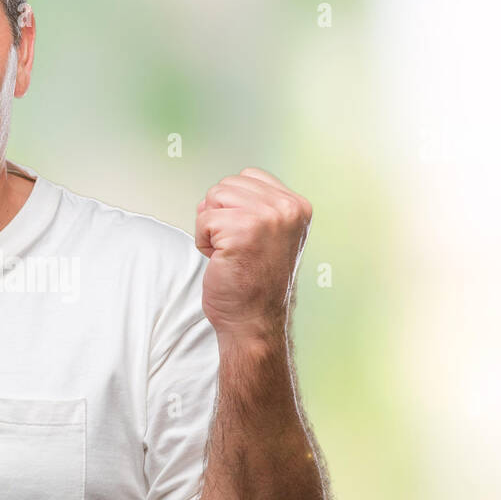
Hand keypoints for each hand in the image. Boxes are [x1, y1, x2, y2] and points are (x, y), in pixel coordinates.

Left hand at [195, 168, 312, 343]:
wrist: (254, 322)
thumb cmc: (255, 283)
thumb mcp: (273, 235)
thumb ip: (261, 206)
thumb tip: (225, 189)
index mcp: (297, 206)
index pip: (248, 177)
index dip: (234, 206)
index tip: (247, 238)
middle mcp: (286, 209)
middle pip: (227, 185)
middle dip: (220, 215)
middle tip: (236, 248)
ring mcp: (265, 218)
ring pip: (213, 198)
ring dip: (211, 227)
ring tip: (229, 253)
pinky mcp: (241, 231)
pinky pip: (203, 220)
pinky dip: (203, 241)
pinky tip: (221, 260)